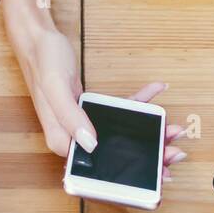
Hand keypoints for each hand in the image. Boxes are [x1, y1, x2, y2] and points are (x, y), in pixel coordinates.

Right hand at [0, 0, 185, 169]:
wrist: (38, 40)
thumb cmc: (43, 62)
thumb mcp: (56, 89)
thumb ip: (71, 118)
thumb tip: (92, 144)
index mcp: (62, 141)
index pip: (100, 166)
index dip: (130, 172)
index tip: (158, 172)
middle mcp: (73, 137)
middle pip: (115, 153)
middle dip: (148, 154)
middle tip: (176, 152)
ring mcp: (83, 124)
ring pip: (121, 134)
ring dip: (149, 131)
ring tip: (174, 127)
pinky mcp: (90, 110)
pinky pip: (119, 110)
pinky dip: (139, 101)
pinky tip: (157, 90)